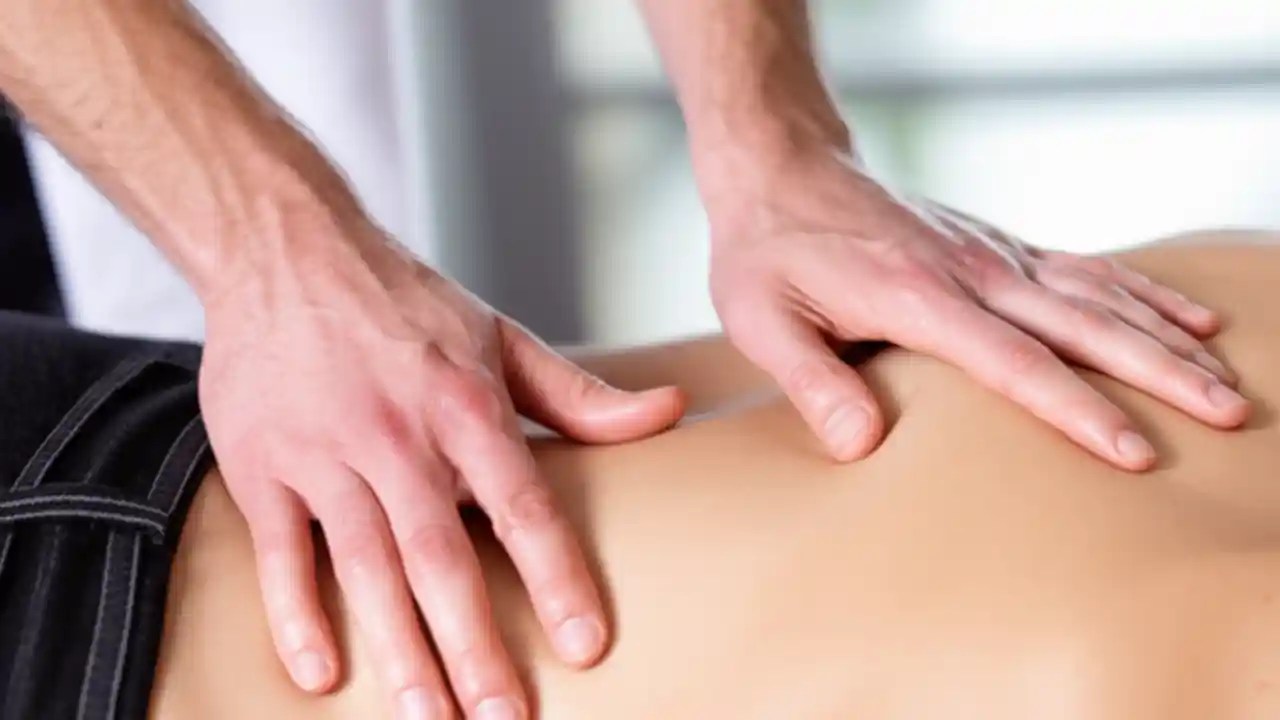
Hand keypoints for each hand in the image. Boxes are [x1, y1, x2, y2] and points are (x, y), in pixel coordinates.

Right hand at [199, 223, 683, 718]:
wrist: (286, 246)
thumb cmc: (403, 300)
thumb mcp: (500, 336)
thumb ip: (578, 395)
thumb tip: (666, 413)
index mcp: (465, 404)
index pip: (523, 504)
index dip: (556, 577)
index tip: (585, 644)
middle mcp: (398, 435)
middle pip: (441, 556)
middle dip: (474, 647)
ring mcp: (326, 452)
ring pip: (366, 566)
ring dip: (397, 650)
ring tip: (426, 718)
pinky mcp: (264, 464)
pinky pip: (282, 552)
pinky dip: (297, 615)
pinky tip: (323, 676)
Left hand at [708, 151, 1249, 469]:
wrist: (783, 171)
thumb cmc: (768, 253)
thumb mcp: (763, 320)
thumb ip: (812, 381)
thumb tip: (861, 446)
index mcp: (918, 298)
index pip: (1014, 363)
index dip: (1076, 410)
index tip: (1133, 451)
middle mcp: (971, 271)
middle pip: (1083, 325)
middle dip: (1159, 374)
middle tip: (1227, 414)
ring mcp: (992, 254)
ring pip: (1100, 295)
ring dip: (1166, 338)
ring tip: (1226, 381)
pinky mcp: (996, 247)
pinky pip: (1085, 269)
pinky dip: (1142, 292)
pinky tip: (1188, 317)